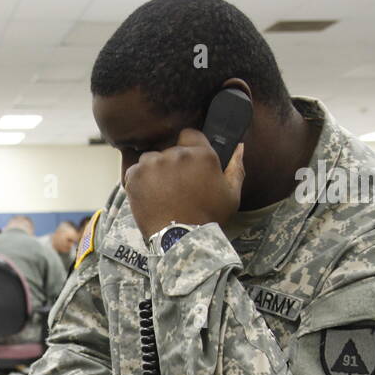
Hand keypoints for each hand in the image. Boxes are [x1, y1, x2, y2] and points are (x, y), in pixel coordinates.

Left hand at [125, 130, 245, 238]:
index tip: (187, 164)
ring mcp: (154, 164)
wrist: (180, 239)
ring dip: (154, 172)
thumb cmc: (208, 219)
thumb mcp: (231, 195)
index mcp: (202, 154)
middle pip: (169, 150)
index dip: (188, 147)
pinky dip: (139, 182)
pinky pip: (135, 172)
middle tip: (175, 188)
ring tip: (161, 194)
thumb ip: (236, 167)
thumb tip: (239, 146)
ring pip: (151, 160)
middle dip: (172, 165)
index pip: (189, 135)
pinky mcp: (136, 175)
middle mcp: (177, 154)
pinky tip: (149, 197)